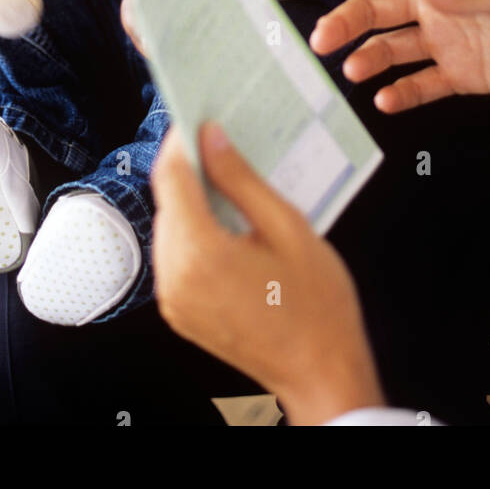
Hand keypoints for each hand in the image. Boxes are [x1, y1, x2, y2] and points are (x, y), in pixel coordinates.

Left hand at [151, 123, 383, 424]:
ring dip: (192, 198)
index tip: (199, 114)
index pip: (171, 176)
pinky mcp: (180, 312)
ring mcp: (173, 299)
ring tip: (232, 178)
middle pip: (167, 200)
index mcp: (199, 253)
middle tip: (223, 140)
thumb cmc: (317, 303)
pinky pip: (177, 255)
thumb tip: (211, 136)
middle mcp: (174, 277)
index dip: (181, 140)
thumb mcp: (288, 226)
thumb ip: (242, 179)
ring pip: (170, 226)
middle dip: (190, 166)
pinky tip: (229, 219)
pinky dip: (195, 230)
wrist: (322, 375)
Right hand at [301, 0, 489, 111]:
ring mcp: (449, 39)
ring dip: (368, 57)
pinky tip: (384, 101)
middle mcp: (439, 5)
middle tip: (321, 39)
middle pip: (376, 7)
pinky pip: (422, 83)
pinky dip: (401, 93)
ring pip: (392, 46)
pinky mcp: (463, 73)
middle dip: (345, 20)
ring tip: (352, 71)